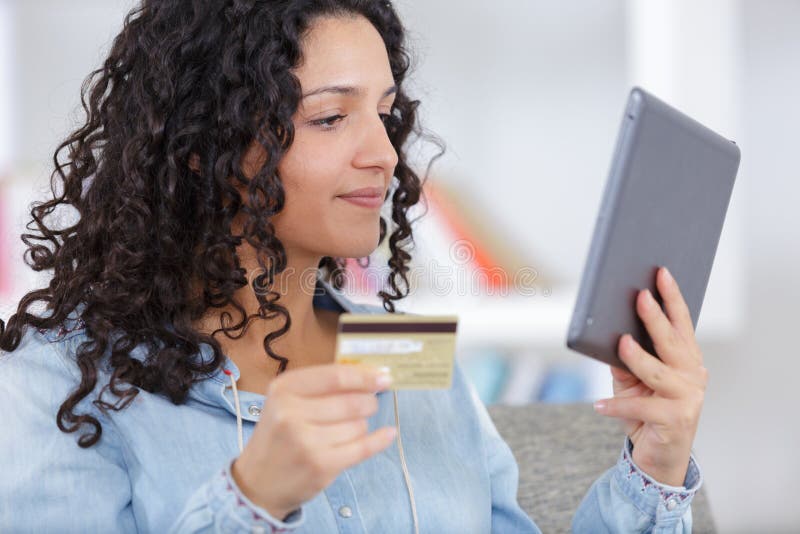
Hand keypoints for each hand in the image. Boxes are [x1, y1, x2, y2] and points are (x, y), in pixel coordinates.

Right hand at [231, 363, 395, 519]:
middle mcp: (290, 413)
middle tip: (369, 403)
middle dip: (368, 401)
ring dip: (361, 425)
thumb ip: (322, 386)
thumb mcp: (286, 402)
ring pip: (358, 425)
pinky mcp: (320, 465)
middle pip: (351, 401)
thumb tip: (370, 376)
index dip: (364, 376)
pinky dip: (379, 440)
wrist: (257, 483)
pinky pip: (363, 448)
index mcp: (283, 390)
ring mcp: (306, 441)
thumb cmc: (279, 437)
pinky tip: (388, 433)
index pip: (335, 376)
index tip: (382, 376)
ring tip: (345, 430)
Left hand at [593, 266, 707, 486]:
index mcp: (686, 359)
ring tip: (621, 343)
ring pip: (657, 372)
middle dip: (655, 317)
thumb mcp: (632, 381)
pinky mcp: (675, 420)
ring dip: (638, 357)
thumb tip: (611, 336)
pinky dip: (617, 406)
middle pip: (671, 342)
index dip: (672, 298)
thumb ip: (626, 360)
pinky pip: (640, 408)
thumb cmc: (645, 410)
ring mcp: (688, 398)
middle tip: (640, 296)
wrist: (658, 456)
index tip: (661, 273)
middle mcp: (693, 375)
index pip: (680, 323)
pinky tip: (598, 405)